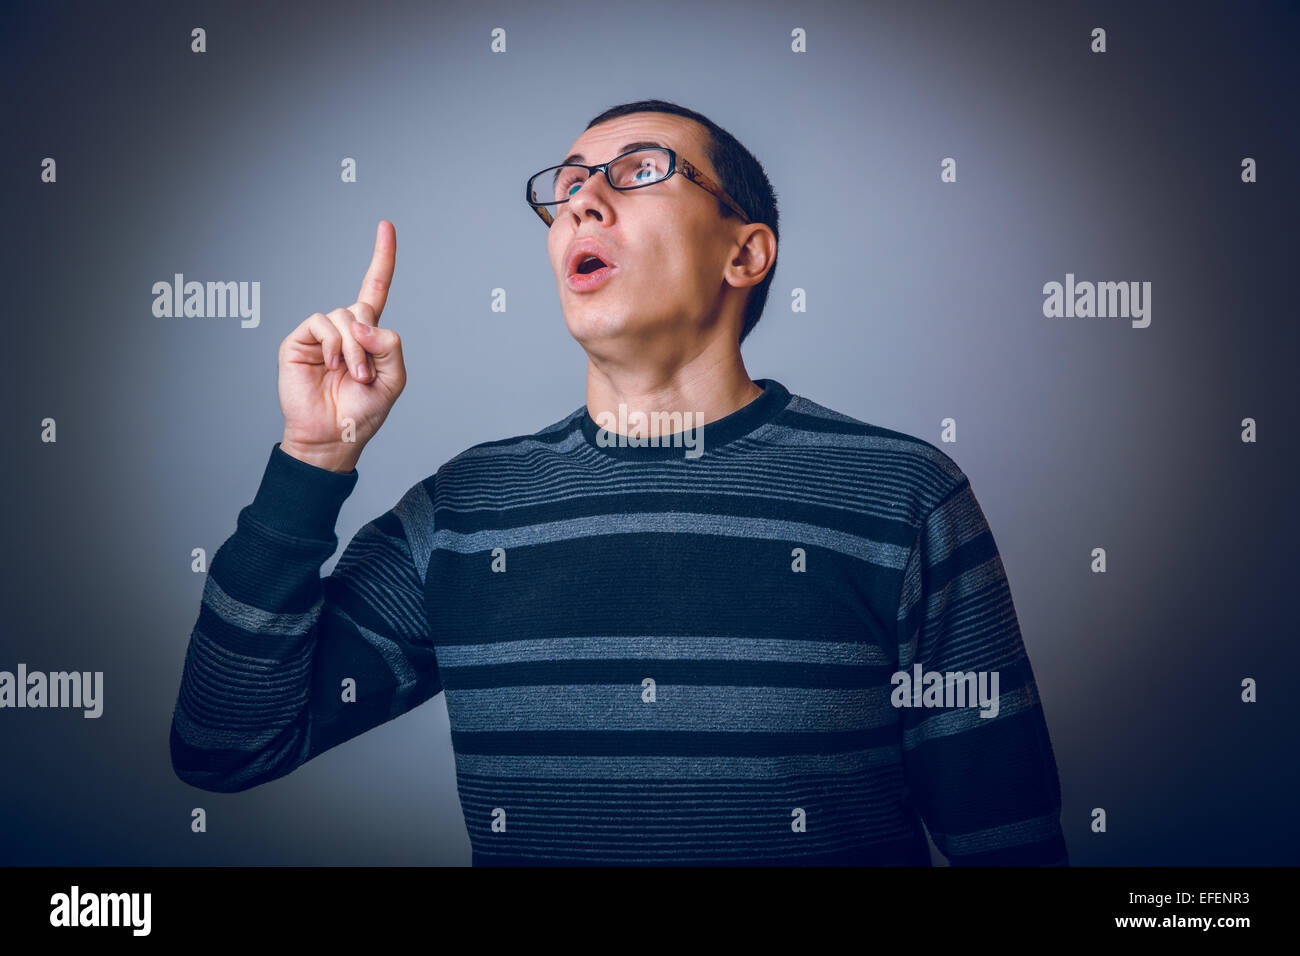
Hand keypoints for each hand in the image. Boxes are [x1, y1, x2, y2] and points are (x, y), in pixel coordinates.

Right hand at [277, 221, 405, 471]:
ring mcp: (320, 334)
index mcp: (368, 335)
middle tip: (364, 376)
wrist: (333, 436)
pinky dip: (332, 344)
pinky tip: (330, 365)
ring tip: (350, 376)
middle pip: (363, 311)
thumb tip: (361, 322)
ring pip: (344, 318)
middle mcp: (344, 329)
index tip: (386, 226)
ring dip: (353, 349)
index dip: (382, 258)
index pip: (374, 288)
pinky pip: (321, 324)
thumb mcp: (394, 379)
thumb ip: (390, 346)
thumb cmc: (364, 411)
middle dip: (369, 344)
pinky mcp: (299, 341)